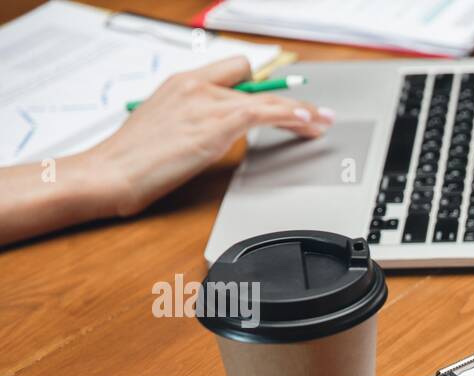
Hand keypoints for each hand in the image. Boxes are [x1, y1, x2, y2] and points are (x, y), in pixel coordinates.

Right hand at [88, 56, 332, 216]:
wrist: (114, 170)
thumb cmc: (133, 157)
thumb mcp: (164, 127)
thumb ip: (192, 121)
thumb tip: (212, 133)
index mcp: (181, 82)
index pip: (233, 69)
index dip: (259, 85)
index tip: (279, 98)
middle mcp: (196, 85)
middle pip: (255, 82)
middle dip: (286, 99)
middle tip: (311, 114)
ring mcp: (206, 102)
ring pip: (267, 99)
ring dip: (300, 112)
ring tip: (322, 122)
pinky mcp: (216, 124)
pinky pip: (264, 112)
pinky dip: (291, 116)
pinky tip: (308, 123)